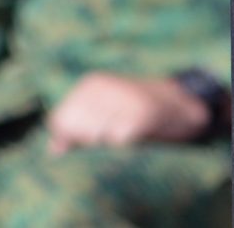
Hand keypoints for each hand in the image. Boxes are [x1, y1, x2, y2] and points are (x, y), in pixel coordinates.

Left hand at [44, 71, 211, 154]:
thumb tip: (54, 149)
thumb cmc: (135, 112)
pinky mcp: (142, 112)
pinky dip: (123, 145)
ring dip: (106, 144)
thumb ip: (77, 128)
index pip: (60, 120)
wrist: (179, 102)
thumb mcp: (104, 113)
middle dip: (85, 142)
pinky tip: (133, 138)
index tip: (83, 144)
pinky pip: (120, 139)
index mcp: (90, 84)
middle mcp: (104, 86)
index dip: (68, 138)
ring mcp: (123, 97)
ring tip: (120, 138)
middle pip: (75, 128)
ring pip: (96, 135)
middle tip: (105, 141)